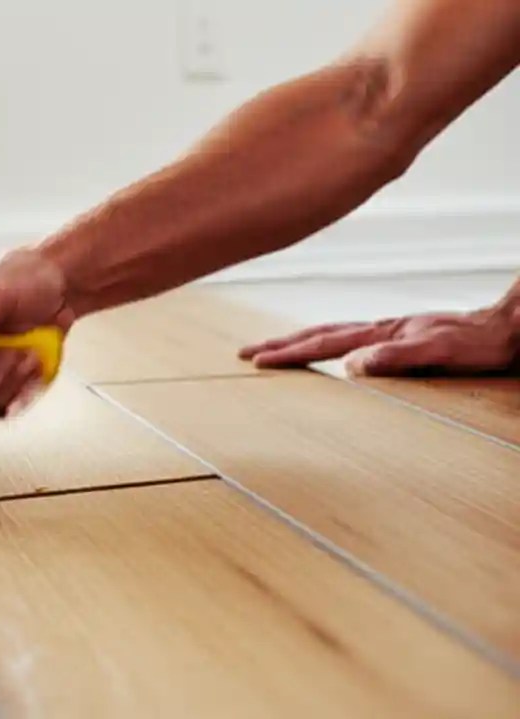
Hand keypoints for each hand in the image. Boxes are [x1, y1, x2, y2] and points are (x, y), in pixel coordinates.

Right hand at [238, 305, 519, 375]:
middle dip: (282, 343)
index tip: (257, 358)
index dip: (289, 352)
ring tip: (277, 348)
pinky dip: (328, 343)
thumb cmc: (481, 344)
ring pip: (333, 334)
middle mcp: (382, 330)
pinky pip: (352, 340)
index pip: (324, 342)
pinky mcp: (402, 339)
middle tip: (248, 351)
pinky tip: (330, 352)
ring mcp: (391, 333)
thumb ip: (394, 357)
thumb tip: (351, 365)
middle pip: (320, 333)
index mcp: (383, 333)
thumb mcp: (438, 353)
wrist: (509, 329)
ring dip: (301, 341)